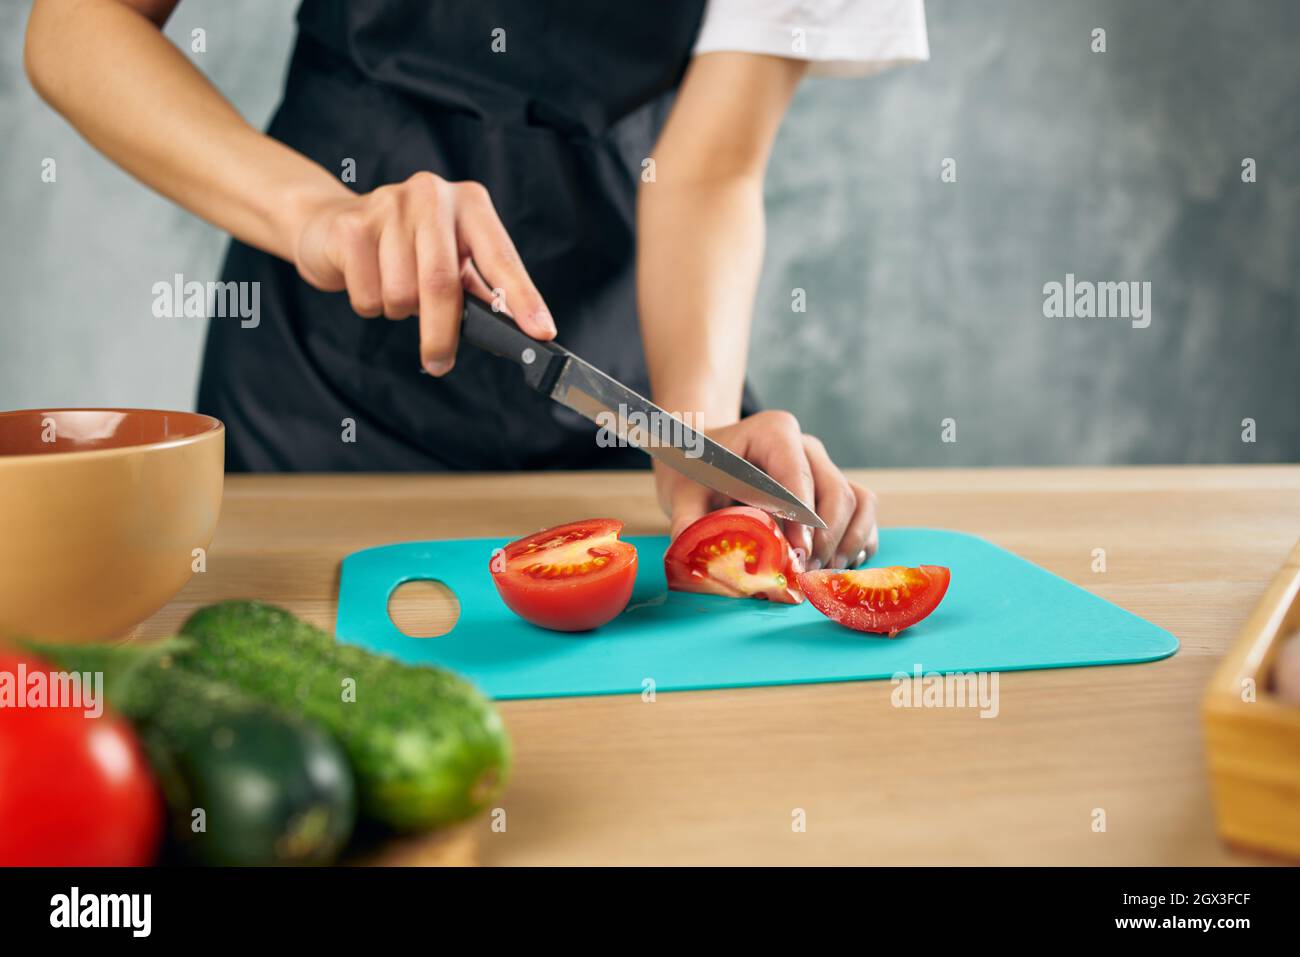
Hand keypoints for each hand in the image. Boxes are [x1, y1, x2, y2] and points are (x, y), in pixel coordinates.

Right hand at [292, 172, 555, 374]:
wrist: (330, 225)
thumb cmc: (403, 248)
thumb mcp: (451, 258)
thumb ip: (483, 289)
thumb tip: (519, 329)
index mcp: (470, 204)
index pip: (502, 259)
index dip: (524, 299)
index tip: (541, 331)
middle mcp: (433, 195)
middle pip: (443, 283)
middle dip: (442, 333)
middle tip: (439, 362)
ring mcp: (390, 205)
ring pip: (403, 294)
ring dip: (400, 311)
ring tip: (394, 290)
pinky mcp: (353, 225)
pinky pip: (369, 295)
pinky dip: (370, 305)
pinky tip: (368, 281)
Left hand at [655, 410, 877, 569]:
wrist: (707, 459)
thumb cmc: (699, 471)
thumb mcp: (684, 492)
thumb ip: (690, 523)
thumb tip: (698, 557)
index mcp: (773, 432)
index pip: (798, 475)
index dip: (801, 518)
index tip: (797, 554)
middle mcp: (807, 447)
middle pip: (837, 493)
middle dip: (827, 539)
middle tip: (806, 573)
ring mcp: (824, 466)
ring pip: (859, 502)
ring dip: (848, 543)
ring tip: (823, 573)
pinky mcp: (834, 488)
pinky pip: (863, 513)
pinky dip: (858, 542)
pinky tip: (836, 565)